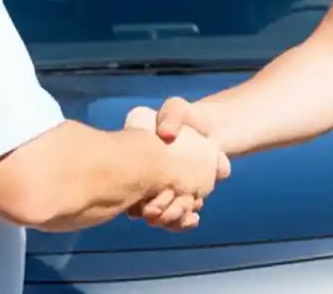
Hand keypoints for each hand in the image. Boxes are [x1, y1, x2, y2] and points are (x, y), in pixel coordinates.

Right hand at [124, 105, 229, 230]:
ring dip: (172, 219)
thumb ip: (172, 117)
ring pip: (158, 219)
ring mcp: (157, 194)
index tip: (163, 190)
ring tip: (189, 210)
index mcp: (133, 159)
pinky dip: (183, 223)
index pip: (128, 183)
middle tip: (180, 203)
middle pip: (141, 207)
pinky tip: (193, 218)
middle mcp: (140, 181)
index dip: (141, 193)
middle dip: (159, 212)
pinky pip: (173, 221)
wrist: (203, 131)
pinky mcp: (176, 203)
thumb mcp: (176, 110)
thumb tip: (167, 134)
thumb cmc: (182, 118)